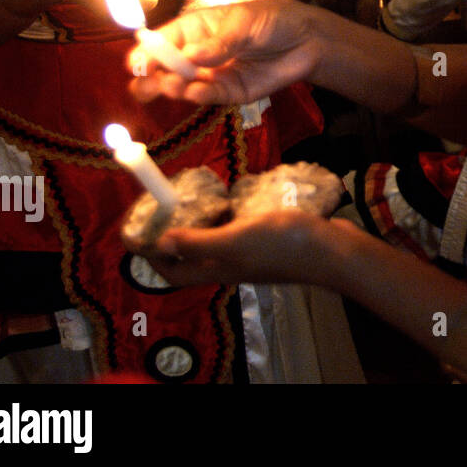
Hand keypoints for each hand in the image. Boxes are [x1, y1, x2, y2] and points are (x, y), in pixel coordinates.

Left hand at [124, 208, 338, 288]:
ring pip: (215, 240)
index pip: (172, 271)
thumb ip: (198, 242)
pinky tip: (235, 195)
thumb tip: (159, 243)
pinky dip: (229, 214)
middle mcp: (230, 264)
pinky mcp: (269, 240)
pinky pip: (239, 228)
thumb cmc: (284, 246)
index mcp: (218, 268)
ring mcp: (251, 253)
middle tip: (163, 207)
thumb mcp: (236, 240)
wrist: (333, 251)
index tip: (134, 232)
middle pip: (190, 255)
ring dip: (201, 222)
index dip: (149, 256)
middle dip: (172, 235)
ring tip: (194, 197)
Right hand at [128, 0, 319, 104]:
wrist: (309, 40)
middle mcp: (199, 53)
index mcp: (198, 28)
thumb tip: (190, 56)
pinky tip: (193, 92)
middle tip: (142, 83)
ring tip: (170, 85)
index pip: (166, 39)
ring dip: (173, 87)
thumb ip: (220, 42)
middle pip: (166, 67)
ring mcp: (213, 74)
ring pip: (183, 85)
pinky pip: (209, 96)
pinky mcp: (230, 92)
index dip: (149, 51)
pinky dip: (199, 96)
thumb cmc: (274, 20)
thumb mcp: (246, 22)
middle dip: (151, 76)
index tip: (136, 62)